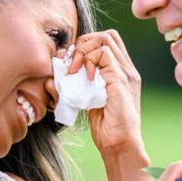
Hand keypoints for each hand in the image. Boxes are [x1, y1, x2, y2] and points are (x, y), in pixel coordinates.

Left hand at [66, 29, 145, 164]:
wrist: (120, 144)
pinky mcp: (121, 80)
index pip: (106, 43)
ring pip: (106, 40)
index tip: (70, 62)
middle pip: (108, 36)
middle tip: (71, 63)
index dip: (86, 46)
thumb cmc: (105, 127)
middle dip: (84, 43)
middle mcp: (127, 69)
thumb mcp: (88, 100)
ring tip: (74, 70)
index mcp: (122, 73)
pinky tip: (83, 78)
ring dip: (84, 51)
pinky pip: (104, 55)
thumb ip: (79, 85)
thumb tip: (53, 78)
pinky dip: (89, 61)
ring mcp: (126, 73)